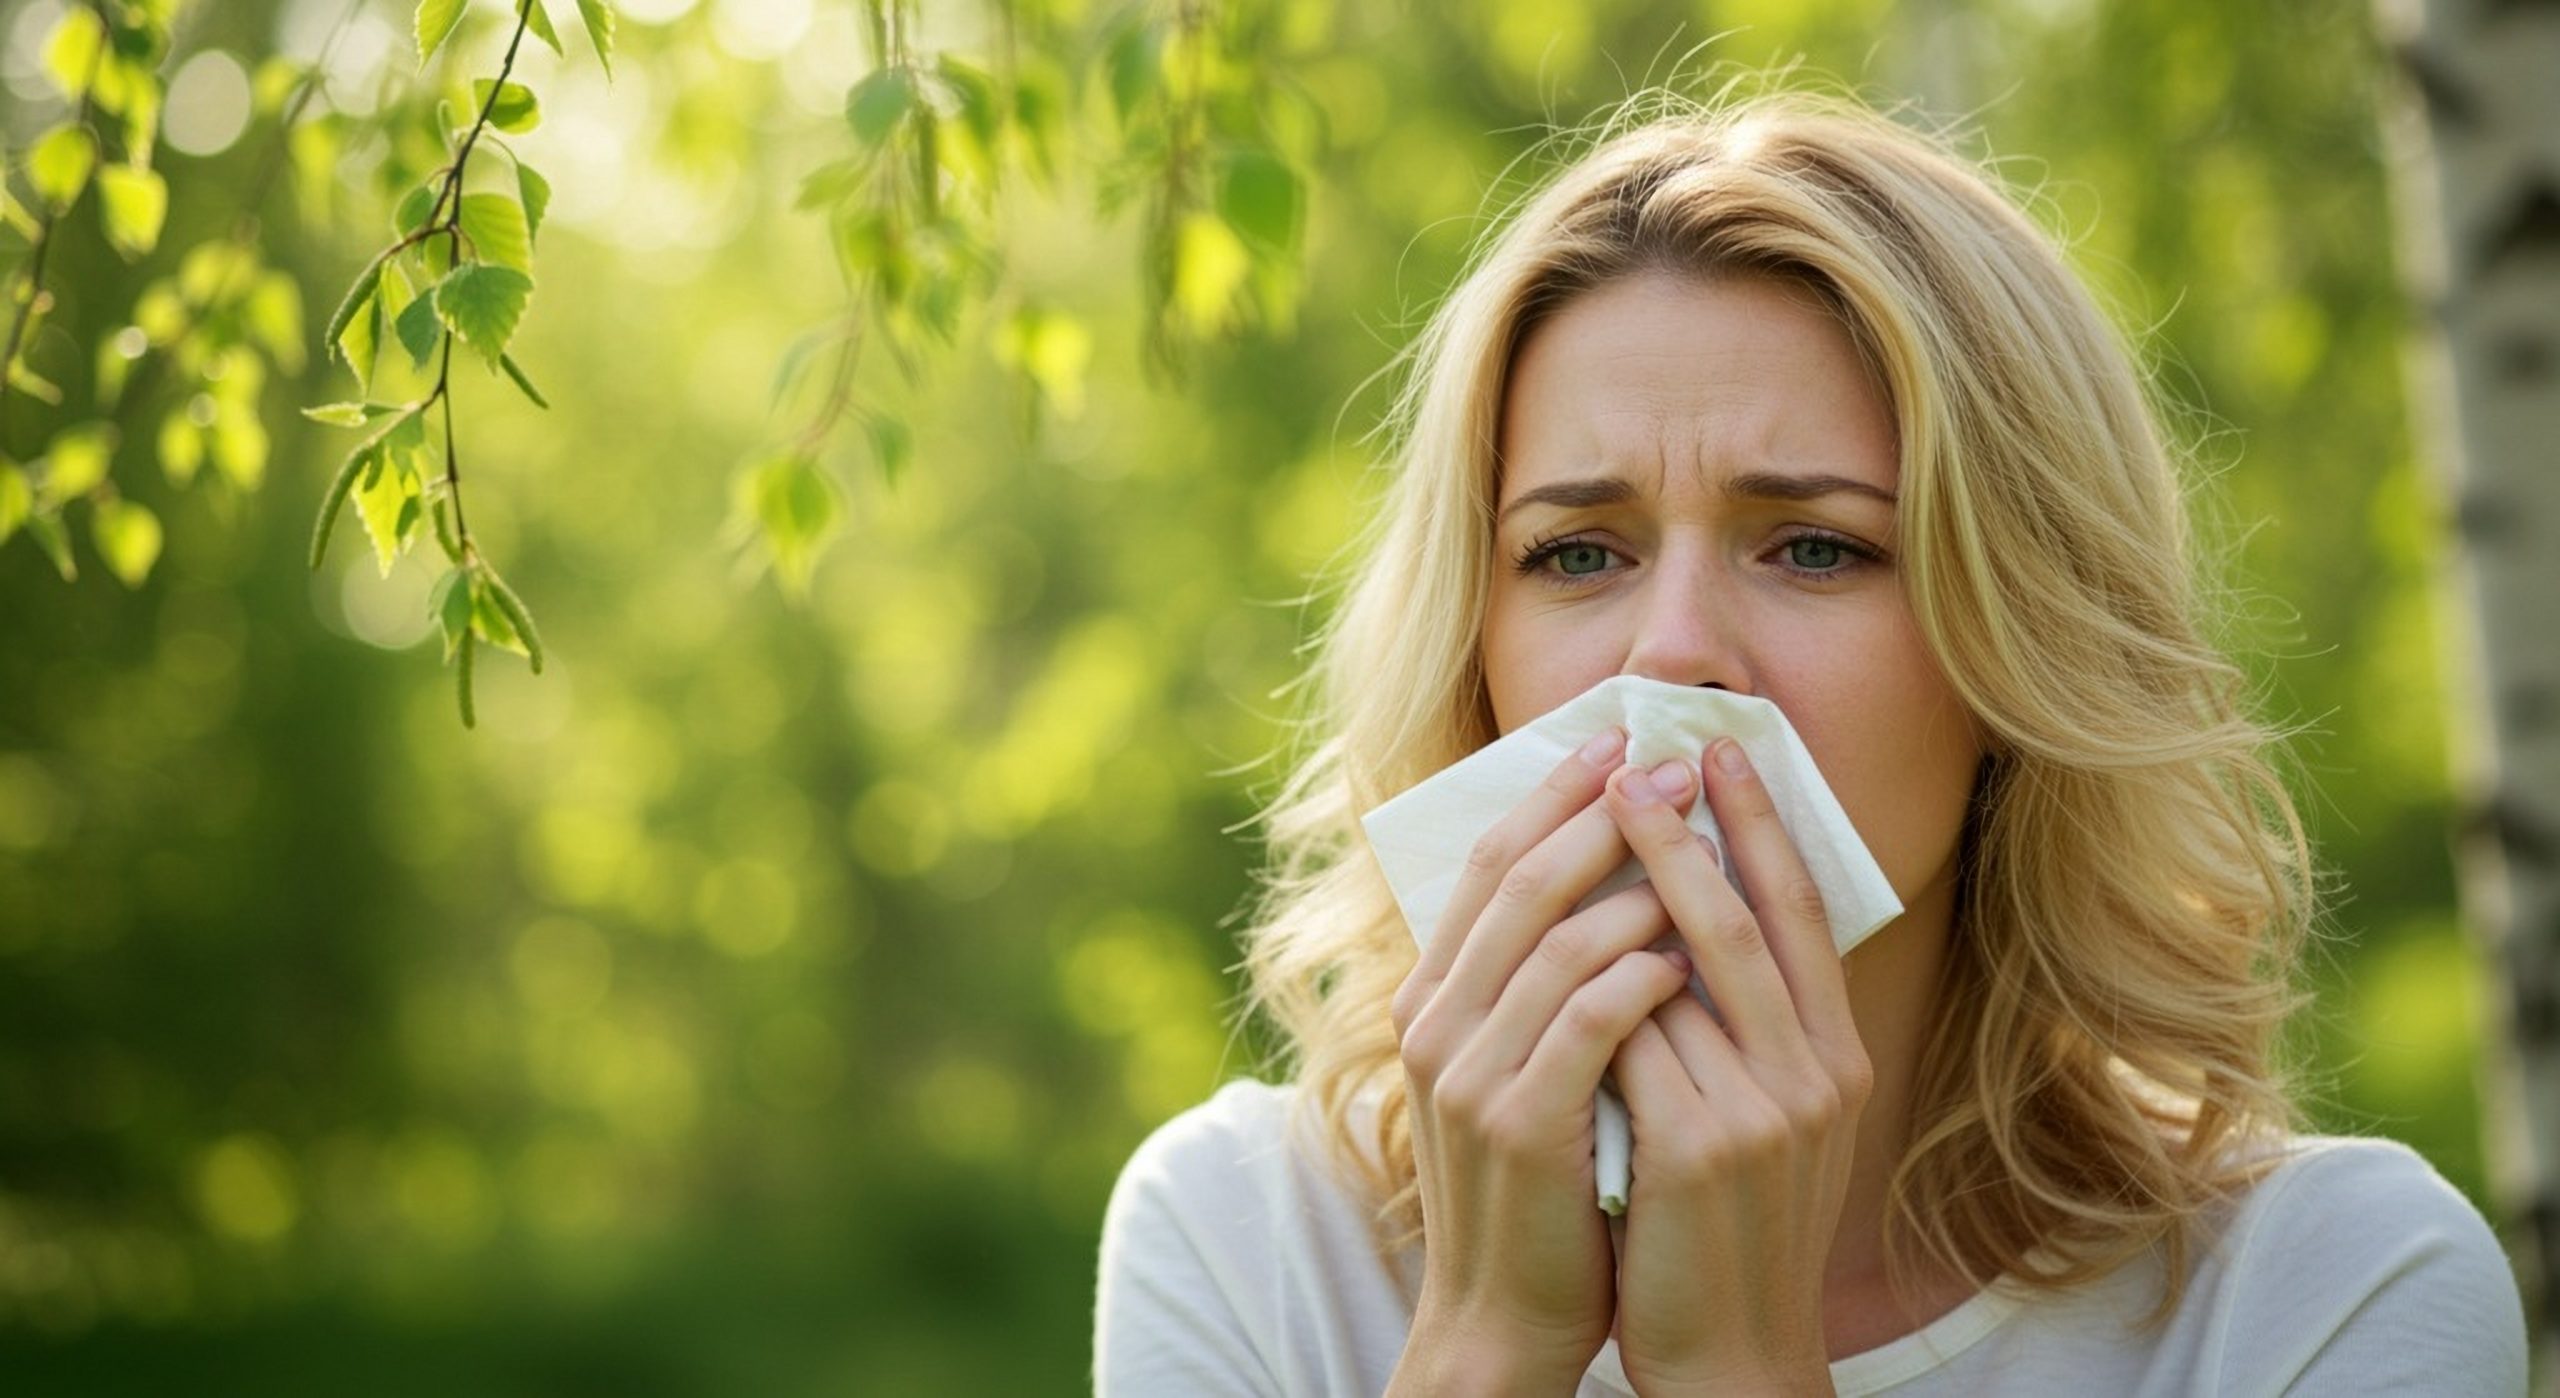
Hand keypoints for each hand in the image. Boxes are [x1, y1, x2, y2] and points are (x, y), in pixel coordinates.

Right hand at [1386, 727, 1696, 1391]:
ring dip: (1635, 885)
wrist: (1504, 1314)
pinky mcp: (1517, 1120)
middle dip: (1602, 813)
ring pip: (1555, 938)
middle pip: (1519, 880)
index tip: (1618, 741)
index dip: (1553, 796)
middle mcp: (1435, 1021)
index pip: (1490, 865)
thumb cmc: (1536, 1186)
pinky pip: (1586, 1020)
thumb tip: (1607, 885)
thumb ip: (1536, 988)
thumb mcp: (1518, 1070)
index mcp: (1432, 998)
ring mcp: (1467, 1071)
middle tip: (1671, 767)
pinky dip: (1638, 976)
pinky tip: (1685, 957)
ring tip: (1699, 851)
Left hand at [1600, 740, 1870, 1394]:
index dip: (1764, 827)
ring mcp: (1761, 1113)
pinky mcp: (1699, 1150)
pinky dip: (1592, 996)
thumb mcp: (1763, 1120)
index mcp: (1833, 1060)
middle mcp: (1814, 1076)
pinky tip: (1553, 954)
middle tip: (1635, 761)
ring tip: (1587, 822)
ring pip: (1677, 972)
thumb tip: (1681, 921)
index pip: (1804, 915)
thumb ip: (1743, 1031)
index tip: (1722, 752)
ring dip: (1624, 898)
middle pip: (1743, 921)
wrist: (1733, 1352)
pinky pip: (1631, 1043)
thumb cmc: (1724, 1225)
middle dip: (1682, 833)